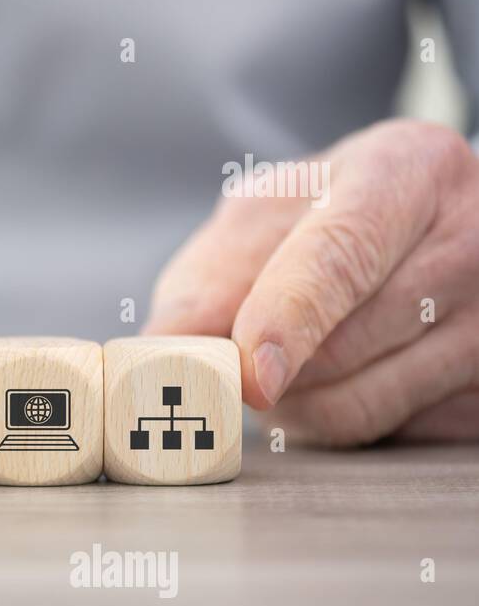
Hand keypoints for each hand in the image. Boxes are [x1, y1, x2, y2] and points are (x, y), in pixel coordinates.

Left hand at [145, 119, 478, 445]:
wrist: (431, 226)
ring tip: (287, 358)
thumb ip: (208, 279)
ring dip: (291, 404)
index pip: (341, 256)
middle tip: (235, 352)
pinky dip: (335, 419)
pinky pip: (384, 436)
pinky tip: (344, 374)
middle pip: (339, 347)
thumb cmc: (327, 217)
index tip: (250, 373)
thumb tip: (159, 350)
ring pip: (357, 406)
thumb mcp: (263, 218)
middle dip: (262, 368)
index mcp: (406, 169)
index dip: (287, 319)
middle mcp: (469, 239)